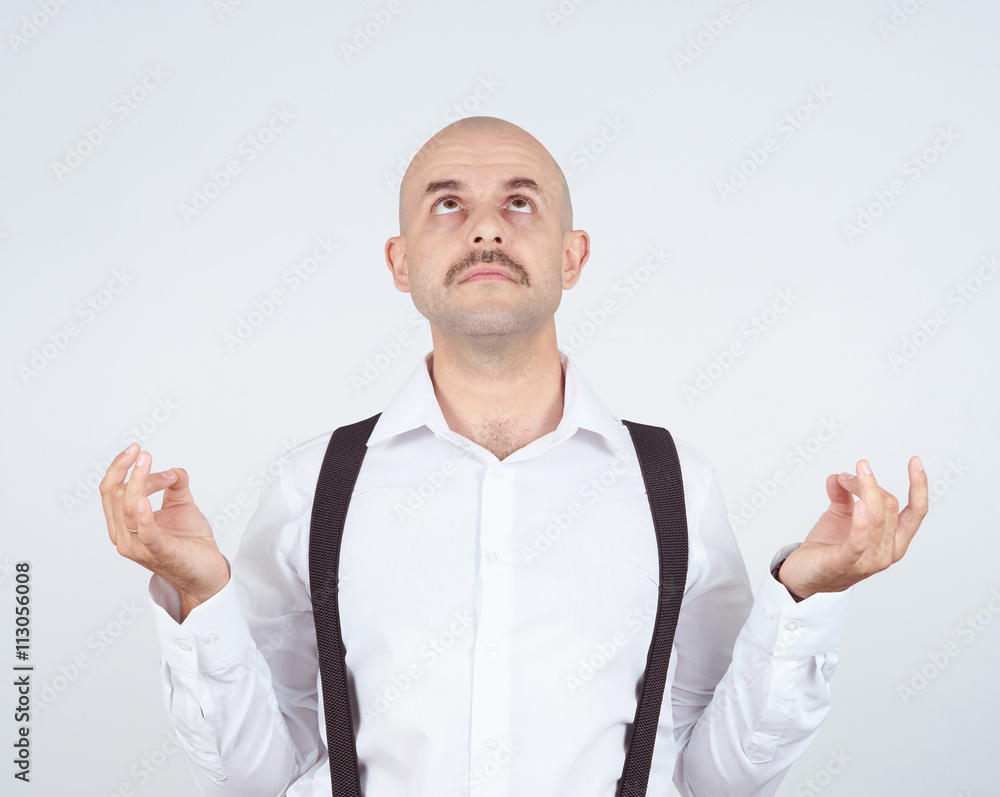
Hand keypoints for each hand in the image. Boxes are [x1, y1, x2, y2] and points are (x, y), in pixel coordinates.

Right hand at [100, 442, 229, 619]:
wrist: (206, 571)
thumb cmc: (189, 542)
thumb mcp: (182, 505)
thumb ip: (175, 485)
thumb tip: (172, 469)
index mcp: (124, 524)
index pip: (111, 491)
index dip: (121, 468)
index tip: (140, 450)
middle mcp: (124, 536)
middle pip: (116, 496)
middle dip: (131, 471)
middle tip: (145, 454)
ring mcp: (138, 546)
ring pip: (127, 508)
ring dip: (139, 481)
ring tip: (148, 462)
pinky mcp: (158, 552)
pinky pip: (145, 533)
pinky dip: (143, 515)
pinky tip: (144, 500)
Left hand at [776, 456, 927, 599]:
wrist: (807, 576)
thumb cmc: (829, 548)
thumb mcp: (840, 515)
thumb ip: (843, 494)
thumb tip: (839, 475)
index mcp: (894, 540)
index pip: (917, 511)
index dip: (919, 485)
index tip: (915, 461)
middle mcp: (888, 551)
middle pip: (888, 506)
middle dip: (869, 484)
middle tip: (849, 475)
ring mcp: (870, 560)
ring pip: (876, 518)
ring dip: (864, 491)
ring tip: (849, 476)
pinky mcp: (846, 563)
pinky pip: (859, 541)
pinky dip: (861, 522)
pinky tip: (859, 505)